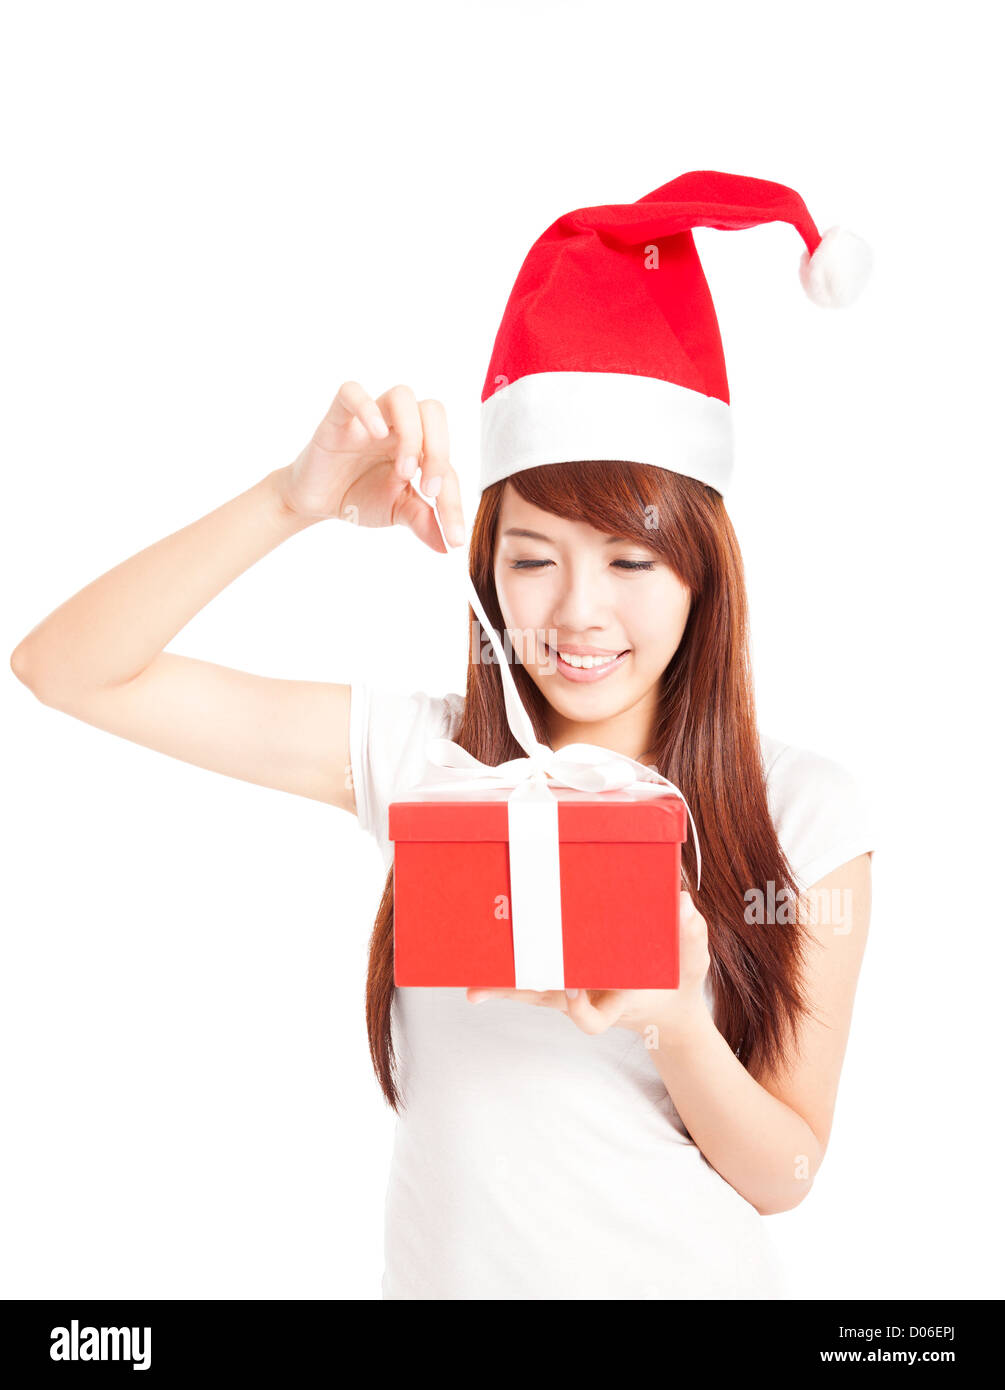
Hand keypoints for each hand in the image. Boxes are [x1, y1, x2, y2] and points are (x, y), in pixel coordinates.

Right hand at [277, 380, 465, 550]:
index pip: (446, 464)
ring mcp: (370, 419)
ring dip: (411, 433)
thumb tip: (447, 546)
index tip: (454, 538)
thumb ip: (423, 521)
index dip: (453, 502)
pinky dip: (367, 408)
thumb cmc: (359, 497)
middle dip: (439, 451)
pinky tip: (377, 433)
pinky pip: (351, 392)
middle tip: (429, 490)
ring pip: (402, 396)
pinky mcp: (338, 417)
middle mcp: (398, 427)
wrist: (315, 501)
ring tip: (404, 471)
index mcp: (419, 447)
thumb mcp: (396, 512)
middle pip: (433, 411)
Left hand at [466, 891, 711, 1041]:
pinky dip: (510, 977)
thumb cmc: (678, 981)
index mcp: (620, 1000)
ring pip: (534, 992)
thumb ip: (690, 934)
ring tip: (472, 986)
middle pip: (547, 1001)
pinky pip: (533, 979)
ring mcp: (575, 991)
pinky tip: (481, 972)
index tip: (572, 987)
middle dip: (517, 992)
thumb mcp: (693, 960)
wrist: (668, 1010)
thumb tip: (681, 903)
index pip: (594, 1018)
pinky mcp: (565, 979)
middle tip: (483, 988)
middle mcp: (591, 998)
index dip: (579, 1008)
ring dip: (503, 987)